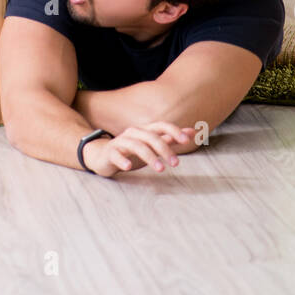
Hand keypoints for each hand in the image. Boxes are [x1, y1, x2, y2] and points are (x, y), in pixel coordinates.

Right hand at [82, 122, 197, 177]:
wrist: (102, 155)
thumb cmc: (130, 152)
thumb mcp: (151, 146)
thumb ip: (170, 139)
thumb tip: (192, 132)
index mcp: (144, 130)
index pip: (161, 126)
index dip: (174, 130)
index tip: (187, 140)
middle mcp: (133, 133)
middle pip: (151, 137)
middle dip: (165, 149)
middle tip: (176, 163)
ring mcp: (121, 142)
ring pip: (136, 146)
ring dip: (150, 157)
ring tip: (160, 169)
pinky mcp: (110, 153)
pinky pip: (116, 155)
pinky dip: (123, 160)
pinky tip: (128, 167)